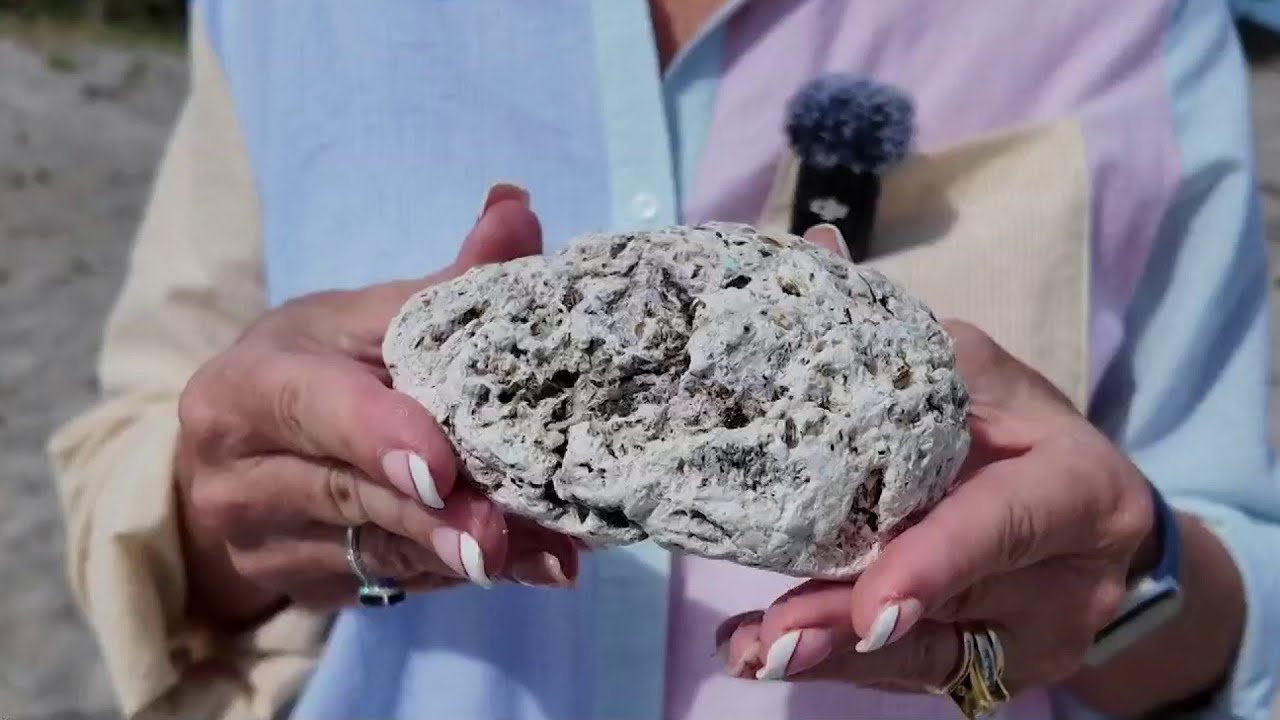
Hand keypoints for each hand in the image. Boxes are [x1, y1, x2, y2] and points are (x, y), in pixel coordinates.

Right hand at [176, 186, 576, 626]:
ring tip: (542, 555)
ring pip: (374, 549)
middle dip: (435, 514)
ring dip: (462, 552)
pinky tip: (528, 566)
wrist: (240, 460)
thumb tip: (514, 207)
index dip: (375, 432)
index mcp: (248, 385)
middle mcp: (240, 472)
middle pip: (348, 492)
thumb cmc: (312, 370)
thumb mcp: (359, 321)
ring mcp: (265, 542)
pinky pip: (391, 584)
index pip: (310, 405)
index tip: (440, 464)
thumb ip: (440, 285)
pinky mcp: (304, 587)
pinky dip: (461, 573)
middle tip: (503, 531)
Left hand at [719, 309, 1154, 694]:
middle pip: (953, 604)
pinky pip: (914, 675)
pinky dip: (839, 664)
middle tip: (776, 638)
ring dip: (833, 653)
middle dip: (854, 620)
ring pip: (929, 654)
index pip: (1007, 522)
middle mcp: (1068, 577)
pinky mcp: (997, 672)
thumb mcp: (980, 376)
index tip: (871, 602)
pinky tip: (764, 652)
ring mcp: (1036, 638)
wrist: (1089, 529)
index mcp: (1077, 487)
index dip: (937, 562)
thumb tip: (816, 250)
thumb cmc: (1021, 435)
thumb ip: (905, 337)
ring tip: (751, 649)